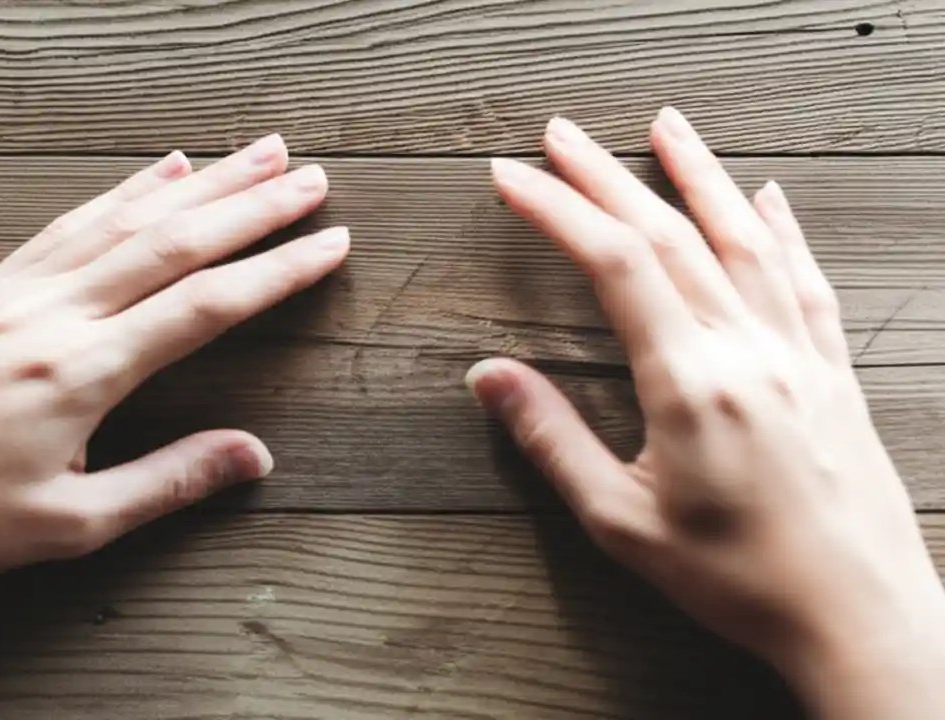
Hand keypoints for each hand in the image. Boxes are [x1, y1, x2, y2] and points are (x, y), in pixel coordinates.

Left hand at [0, 133, 348, 583]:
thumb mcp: (71, 523)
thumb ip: (168, 482)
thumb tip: (254, 457)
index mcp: (82, 372)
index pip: (205, 305)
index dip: (276, 270)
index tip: (329, 242)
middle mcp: (53, 313)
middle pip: (174, 242)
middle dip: (251, 207)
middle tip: (311, 178)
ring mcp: (14, 291)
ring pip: (124, 219)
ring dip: (198, 184)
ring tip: (253, 155)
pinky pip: (68, 224)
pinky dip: (121, 193)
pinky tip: (156, 172)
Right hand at [468, 109, 944, 717]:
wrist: (857, 617)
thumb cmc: (736, 581)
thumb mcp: (620, 522)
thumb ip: (551, 440)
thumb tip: (489, 377)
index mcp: (690, 383)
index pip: (613, 264)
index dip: (557, 210)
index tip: (513, 178)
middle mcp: (748, 351)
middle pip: (669, 234)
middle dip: (606, 176)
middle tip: (560, 134)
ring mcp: (797, 354)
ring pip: (743, 238)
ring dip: (698, 175)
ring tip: (664, 127)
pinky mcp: (831, 371)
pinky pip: (804, 280)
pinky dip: (782, 229)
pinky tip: (767, 197)